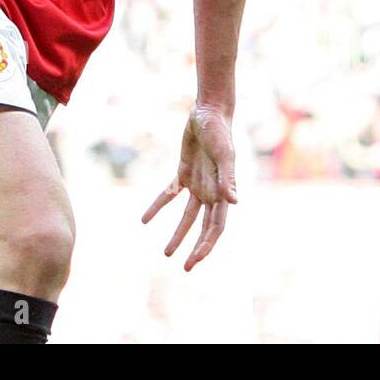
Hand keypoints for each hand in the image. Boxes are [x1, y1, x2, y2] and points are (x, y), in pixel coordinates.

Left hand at [141, 104, 238, 270]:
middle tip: (185, 268)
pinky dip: (159, 206)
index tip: (194, 260)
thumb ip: (228, 177)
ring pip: (186, 216)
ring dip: (178, 234)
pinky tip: (145, 219)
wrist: (208, 112)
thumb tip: (234, 202)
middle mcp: (211, 192)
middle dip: (195, 247)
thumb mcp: (225, 153)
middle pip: (202, 227)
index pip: (215, 227)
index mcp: (222, 192)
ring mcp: (197, 184)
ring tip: (166, 252)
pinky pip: (170, 194)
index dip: (207, 245)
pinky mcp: (183, 173)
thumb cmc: (220, 132)